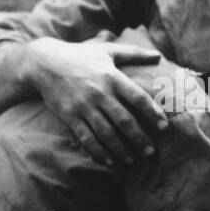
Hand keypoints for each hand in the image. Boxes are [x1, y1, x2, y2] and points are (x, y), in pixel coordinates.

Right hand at [21, 38, 167, 163]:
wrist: (45, 62)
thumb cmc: (81, 55)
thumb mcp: (108, 50)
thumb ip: (134, 53)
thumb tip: (158, 56)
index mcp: (112, 77)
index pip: (138, 98)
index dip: (153, 113)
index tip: (164, 127)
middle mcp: (99, 93)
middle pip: (125, 121)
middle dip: (140, 138)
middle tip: (151, 152)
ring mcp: (84, 106)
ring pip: (107, 133)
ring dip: (122, 149)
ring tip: (133, 160)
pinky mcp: (70, 116)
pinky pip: (87, 138)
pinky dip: (99, 151)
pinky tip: (110, 160)